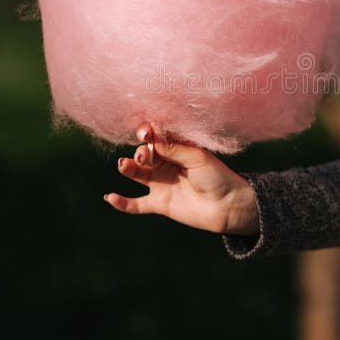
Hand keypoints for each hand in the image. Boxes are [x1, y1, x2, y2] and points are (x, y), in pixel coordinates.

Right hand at [103, 123, 258, 235]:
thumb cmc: (218, 177)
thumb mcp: (198, 158)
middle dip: (141, 153)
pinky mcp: (159, 204)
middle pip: (144, 154)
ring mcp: (161, 183)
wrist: (229, 206)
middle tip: (144, 156)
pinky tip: (110, 197)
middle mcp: (166, 163)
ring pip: (137, 174)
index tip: (144, 132)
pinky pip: (136, 204)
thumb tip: (152, 138)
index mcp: (177, 148)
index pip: (156, 137)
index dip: (148, 133)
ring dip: (128, 168)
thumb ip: (175, 150)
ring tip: (124, 165)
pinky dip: (122, 202)